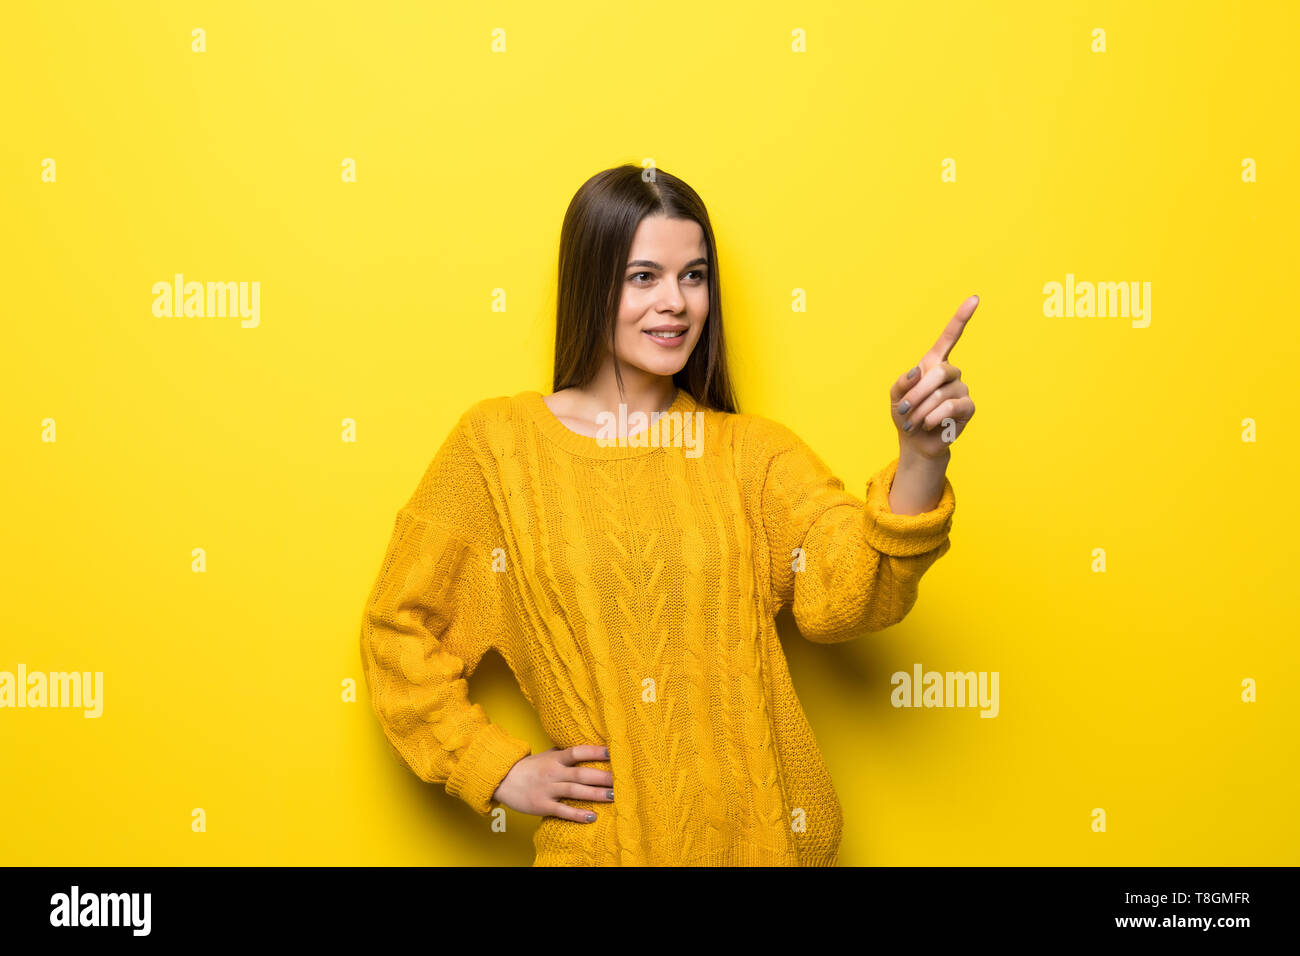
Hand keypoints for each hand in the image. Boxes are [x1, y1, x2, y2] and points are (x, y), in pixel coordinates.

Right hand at [492, 744, 612, 822]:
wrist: (502, 780)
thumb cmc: (527, 768)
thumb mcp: (545, 755)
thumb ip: (562, 752)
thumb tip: (583, 745)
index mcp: (555, 759)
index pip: (577, 752)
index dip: (594, 751)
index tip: (612, 751)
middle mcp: (553, 772)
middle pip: (581, 773)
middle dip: (601, 776)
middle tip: (621, 779)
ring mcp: (548, 789)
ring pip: (575, 791)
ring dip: (595, 794)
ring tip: (613, 796)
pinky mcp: (542, 805)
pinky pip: (563, 810)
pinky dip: (577, 814)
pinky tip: (592, 816)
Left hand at [891, 294, 977, 458]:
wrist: (915, 441)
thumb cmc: (905, 415)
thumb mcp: (896, 397)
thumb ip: (902, 382)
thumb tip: (918, 371)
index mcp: (933, 363)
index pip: (949, 337)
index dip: (961, 318)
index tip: (975, 299)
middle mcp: (951, 372)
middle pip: (939, 371)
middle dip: (917, 393)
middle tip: (904, 410)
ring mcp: (961, 389)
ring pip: (942, 392)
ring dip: (921, 409)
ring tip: (914, 422)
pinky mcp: (968, 407)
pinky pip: (951, 406)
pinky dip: (933, 417)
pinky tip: (927, 424)